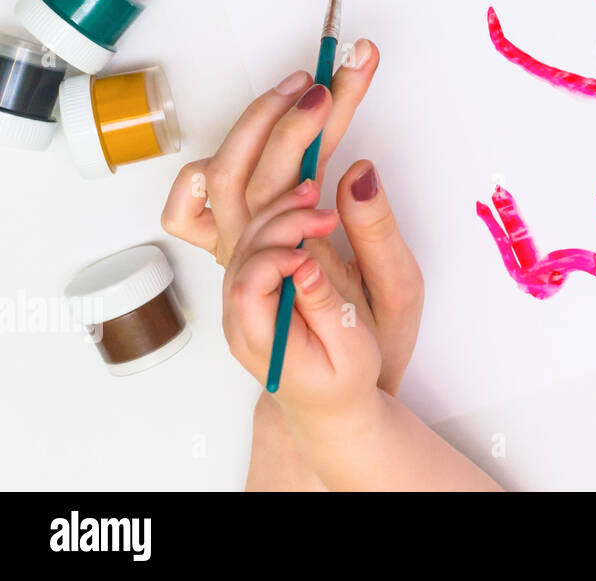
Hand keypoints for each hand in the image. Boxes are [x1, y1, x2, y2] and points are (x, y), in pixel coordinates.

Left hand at [161, 41, 422, 392]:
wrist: (324, 397)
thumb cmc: (358, 357)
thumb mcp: (393, 300)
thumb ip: (375, 237)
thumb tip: (360, 172)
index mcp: (280, 285)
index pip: (282, 196)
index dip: (308, 140)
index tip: (339, 99)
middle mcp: (244, 265)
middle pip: (249, 173)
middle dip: (295, 114)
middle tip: (342, 73)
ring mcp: (234, 251)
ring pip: (223, 173)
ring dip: (264, 120)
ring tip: (313, 85)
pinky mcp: (238, 241)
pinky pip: (203, 199)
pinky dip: (224, 157)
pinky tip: (267, 125)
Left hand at [222, 180, 380, 416]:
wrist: (329, 405)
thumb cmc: (344, 382)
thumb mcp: (351, 350)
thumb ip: (325, 309)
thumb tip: (305, 267)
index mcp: (262, 343)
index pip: (248, 287)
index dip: (276, 257)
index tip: (315, 249)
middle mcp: (239, 322)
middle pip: (240, 258)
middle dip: (280, 223)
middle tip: (323, 210)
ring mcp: (240, 306)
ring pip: (241, 246)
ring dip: (276, 215)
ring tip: (313, 195)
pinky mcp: (251, 292)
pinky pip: (252, 248)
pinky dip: (276, 223)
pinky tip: (302, 208)